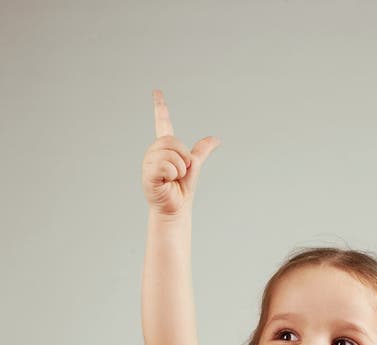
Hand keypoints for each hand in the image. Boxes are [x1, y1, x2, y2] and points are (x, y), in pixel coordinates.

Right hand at [141, 89, 220, 216]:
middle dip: (183, 158)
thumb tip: (216, 139)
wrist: (177, 208)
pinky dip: (172, 175)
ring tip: (173, 179)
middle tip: (180, 172)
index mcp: (164, 148)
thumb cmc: (182, 190)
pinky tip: (167, 182)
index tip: (157, 92)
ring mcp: (149, 162)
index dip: (160, 107)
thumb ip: (202, 150)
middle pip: (172, 140)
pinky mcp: (147, 174)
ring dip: (179, 169)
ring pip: (170, 154)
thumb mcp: (194, 165)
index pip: (162, 123)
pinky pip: (165, 165)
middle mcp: (154, 152)